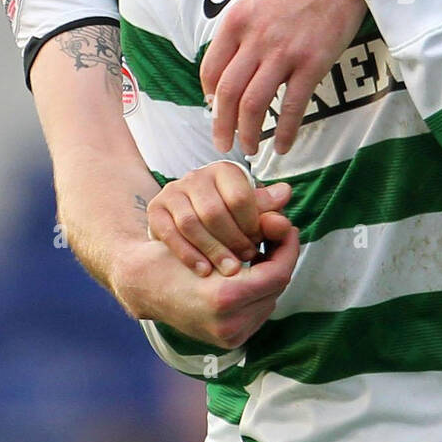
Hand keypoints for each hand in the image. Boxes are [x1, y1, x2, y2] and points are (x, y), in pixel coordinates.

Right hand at [112, 231, 300, 348]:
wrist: (143, 286)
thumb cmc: (174, 254)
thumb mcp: (211, 236)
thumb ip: (252, 227)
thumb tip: (286, 219)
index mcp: (225, 298)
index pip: (278, 273)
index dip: (288, 248)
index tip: (288, 227)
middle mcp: (229, 324)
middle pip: (277, 288)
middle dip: (281, 260)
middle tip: (277, 237)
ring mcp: (230, 337)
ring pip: (271, 300)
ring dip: (272, 276)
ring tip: (264, 253)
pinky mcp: (230, 342)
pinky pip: (259, 312)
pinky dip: (261, 291)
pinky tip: (253, 273)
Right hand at [147, 161, 292, 275]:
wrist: (180, 225)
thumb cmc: (225, 219)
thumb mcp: (249, 212)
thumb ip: (266, 209)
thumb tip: (285, 193)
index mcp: (224, 171)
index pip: (240, 197)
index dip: (252, 225)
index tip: (259, 245)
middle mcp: (196, 176)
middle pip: (215, 212)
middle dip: (234, 240)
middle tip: (246, 261)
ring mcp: (172, 192)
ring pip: (191, 223)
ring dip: (213, 250)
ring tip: (230, 271)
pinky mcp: (155, 210)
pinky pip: (171, 234)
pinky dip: (189, 255)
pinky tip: (204, 271)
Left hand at [200, 0, 365, 155]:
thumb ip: (242, 30)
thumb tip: (235, 63)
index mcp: (236, 22)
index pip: (210, 70)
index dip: (209, 97)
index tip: (215, 110)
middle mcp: (254, 39)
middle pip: (228, 93)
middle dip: (221, 125)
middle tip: (223, 143)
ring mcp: (283, 52)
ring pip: (254, 104)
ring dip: (248, 133)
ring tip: (250, 148)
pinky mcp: (312, 62)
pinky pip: (292, 106)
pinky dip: (283, 131)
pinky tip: (282, 146)